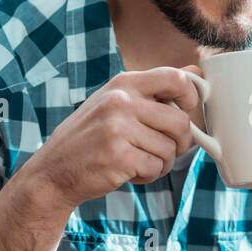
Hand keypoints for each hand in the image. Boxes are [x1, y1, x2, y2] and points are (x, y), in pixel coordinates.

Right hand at [25, 66, 203, 208]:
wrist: (53, 170)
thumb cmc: (91, 136)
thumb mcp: (116, 102)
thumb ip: (153, 90)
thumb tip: (198, 75)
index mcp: (123, 83)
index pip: (177, 78)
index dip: (191, 96)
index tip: (187, 111)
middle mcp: (121, 101)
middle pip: (181, 122)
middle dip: (181, 142)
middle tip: (164, 150)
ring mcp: (118, 128)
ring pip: (170, 149)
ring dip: (161, 162)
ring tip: (138, 160)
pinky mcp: (118, 156)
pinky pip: (156, 168)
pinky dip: (148, 176)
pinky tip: (129, 171)